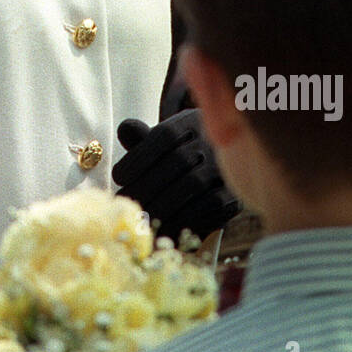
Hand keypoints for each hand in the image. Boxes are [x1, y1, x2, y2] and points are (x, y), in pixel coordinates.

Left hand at [112, 108, 240, 242]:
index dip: (139, 156)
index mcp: (191, 123)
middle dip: (147, 185)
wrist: (211, 178)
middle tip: (126, 203)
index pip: (165, 135)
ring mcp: (225, 169)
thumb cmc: (173, 158)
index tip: (117, 177)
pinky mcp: (233, 196)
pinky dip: (184, 219)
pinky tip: (163, 228)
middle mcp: (212, 141)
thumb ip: (141, 138)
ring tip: (140, 218)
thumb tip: (125, 129)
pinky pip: (209, 207)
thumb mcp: (158, 144)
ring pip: (192, 184)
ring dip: (162, 204)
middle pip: (177, 161)